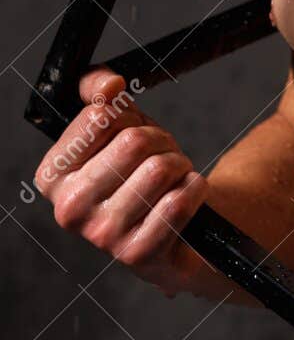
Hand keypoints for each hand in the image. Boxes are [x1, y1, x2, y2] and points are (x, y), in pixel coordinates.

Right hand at [34, 70, 213, 298]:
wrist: (173, 229)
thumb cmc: (140, 174)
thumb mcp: (119, 127)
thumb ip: (100, 93)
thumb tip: (107, 85)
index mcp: (53, 176)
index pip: (100, 116)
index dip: (129, 116)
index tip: (131, 132)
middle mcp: (69, 210)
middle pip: (134, 142)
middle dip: (160, 141)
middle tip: (162, 155)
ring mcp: (103, 236)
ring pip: (160, 169)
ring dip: (179, 165)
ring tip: (173, 177)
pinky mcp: (139, 255)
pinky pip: (180, 200)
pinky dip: (194, 189)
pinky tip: (185, 197)